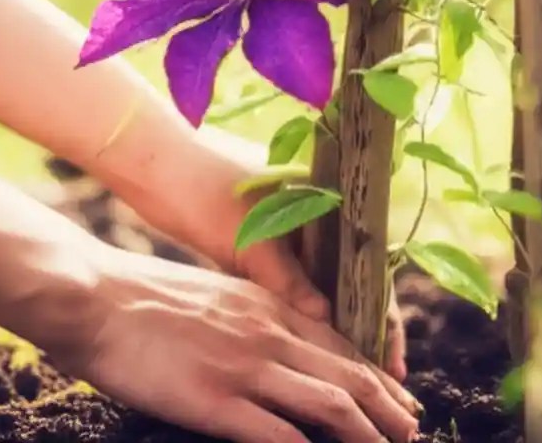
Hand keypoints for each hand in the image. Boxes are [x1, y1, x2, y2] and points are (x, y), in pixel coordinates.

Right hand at [51, 247, 419, 442]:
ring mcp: (246, 368)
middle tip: (412, 431)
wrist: (94, 297)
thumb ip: (249, 318)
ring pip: (331, 404)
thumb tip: (271, 343)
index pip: (340, 343)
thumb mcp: (213, 296)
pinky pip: (280, 435)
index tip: (397, 396)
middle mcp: (269, 333)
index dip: (375, 374)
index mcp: (266, 306)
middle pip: (348, 374)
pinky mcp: (217, 401)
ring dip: (368, 433)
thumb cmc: (140, 297)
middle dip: (388, 408)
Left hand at [102, 123, 409, 379]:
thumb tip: (326, 321)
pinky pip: (292, 284)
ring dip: (335, 324)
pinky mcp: (260, 243)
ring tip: (353, 371)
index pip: (369, 264)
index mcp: (325, 198)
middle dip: (365, 327)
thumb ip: (286, 278)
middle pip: (352, 279)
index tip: (391, 360)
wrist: (150, 162)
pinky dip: (302, 314)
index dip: (382, 315)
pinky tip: (309, 347)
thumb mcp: (247, 235)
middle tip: (382, 378)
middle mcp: (315, 213)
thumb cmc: (200, 188)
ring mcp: (288, 229)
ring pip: (323, 285)